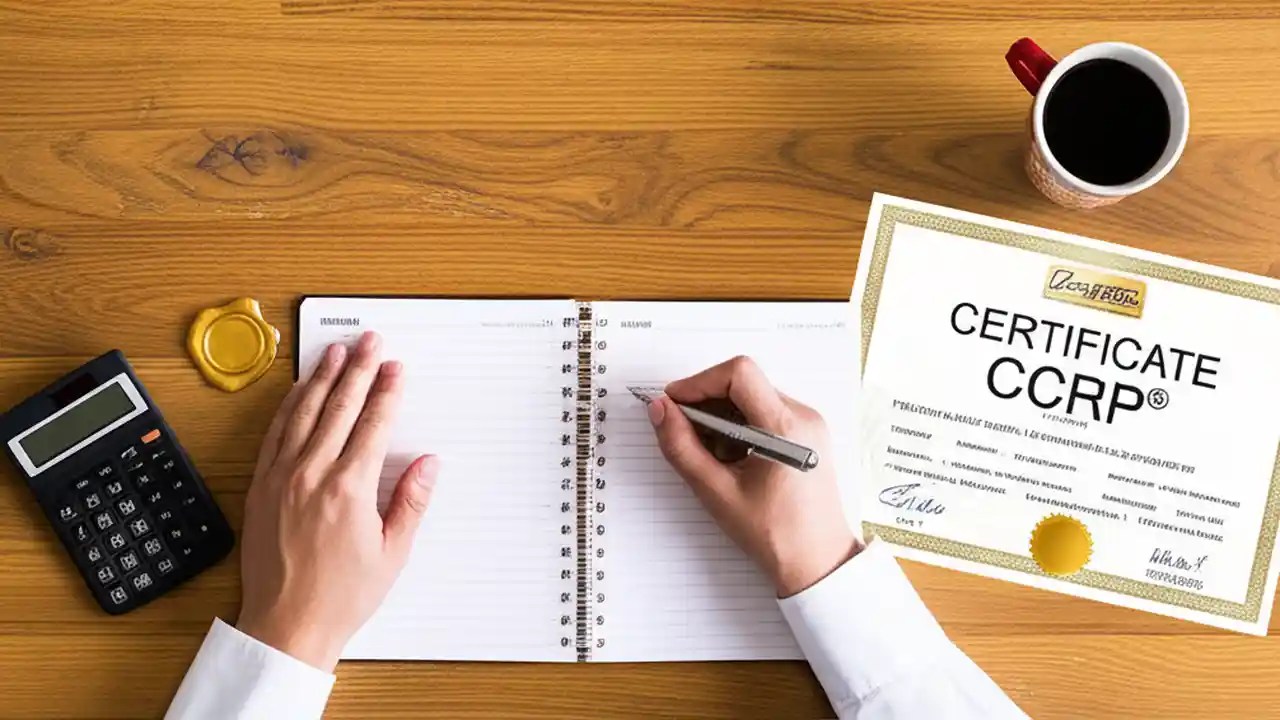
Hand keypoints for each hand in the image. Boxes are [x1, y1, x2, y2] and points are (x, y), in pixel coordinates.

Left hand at [236, 331, 438, 670]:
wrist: (286, 625)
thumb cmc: (340, 596)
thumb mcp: (393, 553)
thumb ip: (411, 502)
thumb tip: (427, 464)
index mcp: (349, 489)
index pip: (373, 425)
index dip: (388, 392)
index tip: (397, 368)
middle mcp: (312, 475)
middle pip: (339, 408)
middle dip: (359, 370)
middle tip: (370, 342)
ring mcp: (281, 478)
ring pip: (303, 413)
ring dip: (322, 379)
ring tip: (336, 352)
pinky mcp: (260, 487)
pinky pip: (275, 434)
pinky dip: (289, 407)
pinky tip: (298, 391)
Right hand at [647, 356, 858, 596]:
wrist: (818, 563)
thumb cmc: (776, 536)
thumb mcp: (717, 493)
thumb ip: (682, 447)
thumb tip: (661, 411)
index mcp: (787, 428)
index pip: (738, 374)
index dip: (699, 382)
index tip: (674, 403)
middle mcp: (804, 417)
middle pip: (744, 383)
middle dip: (707, 403)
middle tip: (683, 432)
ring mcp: (808, 424)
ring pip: (752, 397)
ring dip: (722, 417)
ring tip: (711, 456)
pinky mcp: (806, 434)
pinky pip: (765, 412)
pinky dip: (739, 426)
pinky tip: (731, 459)